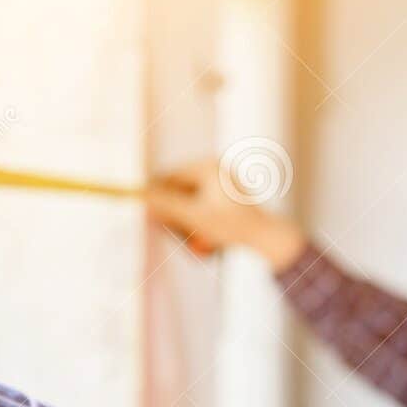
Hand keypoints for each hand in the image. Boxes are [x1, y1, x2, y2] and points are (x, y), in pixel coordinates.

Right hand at [146, 158, 306, 270]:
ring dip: (185, 222)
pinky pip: (200, 208)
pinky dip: (197, 224)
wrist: (266, 238)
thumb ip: (166, 205)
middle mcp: (213, 170)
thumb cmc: (233, 225)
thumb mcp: (195, 216)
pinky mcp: (224, 199)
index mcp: (207, 166)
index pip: (169, 177)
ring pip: (188, 202)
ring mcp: (220, 184)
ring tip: (193, 240)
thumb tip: (140, 196)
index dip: (156, 196)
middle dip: (174, 214)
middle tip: (173, 233)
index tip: (149, 216)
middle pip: (177, 190)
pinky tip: (204, 239)